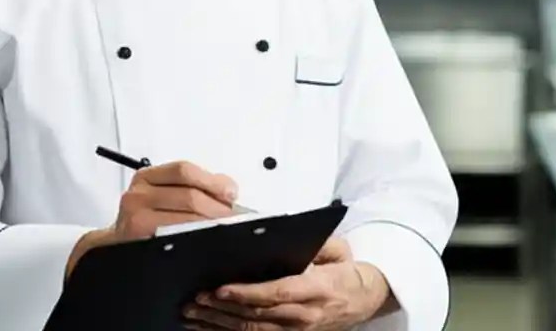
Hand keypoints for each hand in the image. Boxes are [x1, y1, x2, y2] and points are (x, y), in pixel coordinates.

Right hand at [65, 161, 238, 277]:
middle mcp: (138, 194)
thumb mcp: (164, 193)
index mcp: (146, 177)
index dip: (211, 181)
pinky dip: (195, 240)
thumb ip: (195, 185)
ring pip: (185, 219)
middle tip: (232, 218)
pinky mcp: (140, 241)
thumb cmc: (147, 218)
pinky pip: (175, 239)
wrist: (119, 244)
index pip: (183, 170)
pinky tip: (204, 241)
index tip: (230, 193)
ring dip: (210, 226)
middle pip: (188, 196)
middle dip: (217, 209)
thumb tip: (228, 189)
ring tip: (223, 230)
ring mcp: (137, 218)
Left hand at [182, 238, 392, 330]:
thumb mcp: (338, 249)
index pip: (277, 293)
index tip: (222, 288)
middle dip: (222, 308)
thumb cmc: (346, 272)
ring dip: (218, 322)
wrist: (364, 299)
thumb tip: (286, 235)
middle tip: (195, 298)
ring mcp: (296, 330)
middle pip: (258, 315)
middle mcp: (304, 315)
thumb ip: (316, 244)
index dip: (248, 293)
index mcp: (316, 289)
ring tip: (192, 312)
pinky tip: (206, 326)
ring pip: (251, 329)